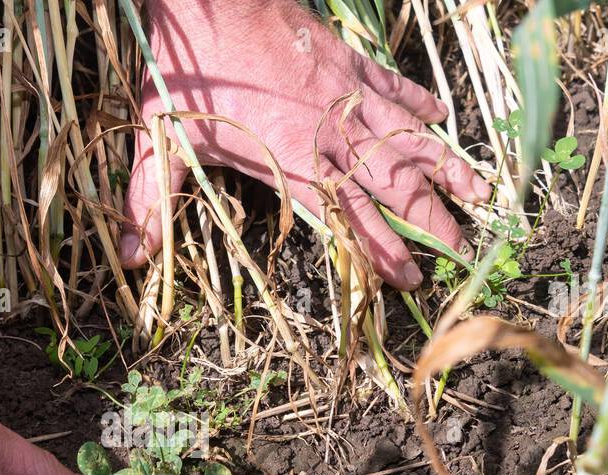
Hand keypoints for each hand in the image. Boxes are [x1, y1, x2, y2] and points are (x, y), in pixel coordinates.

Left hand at [121, 0, 489, 288]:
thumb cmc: (186, 70)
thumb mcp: (160, 140)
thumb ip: (150, 202)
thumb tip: (129, 258)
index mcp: (293, 161)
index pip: (347, 219)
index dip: (379, 252)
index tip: (409, 280)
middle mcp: (330, 133)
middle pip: (392, 185)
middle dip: (429, 219)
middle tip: (462, 246)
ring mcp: (344, 94)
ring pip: (406, 137)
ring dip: (443, 165)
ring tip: (479, 190)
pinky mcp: (345, 60)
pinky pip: (391, 84)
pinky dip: (416, 99)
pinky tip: (441, 113)